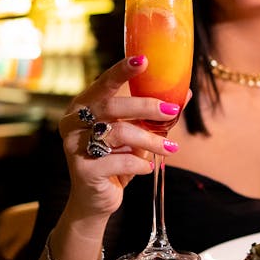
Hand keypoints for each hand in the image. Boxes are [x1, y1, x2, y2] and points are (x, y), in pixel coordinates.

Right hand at [58, 56, 188, 219]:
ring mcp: (74, 145)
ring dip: (150, 141)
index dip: (122, 70)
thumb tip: (186, 92)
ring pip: (118, 134)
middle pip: (112, 107)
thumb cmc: (116, 159)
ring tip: (170, 149)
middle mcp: (73, 121)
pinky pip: (118, 162)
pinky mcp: (82, 169)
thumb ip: (154, 114)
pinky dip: (138, 165)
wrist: (96, 199)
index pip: (104, 83)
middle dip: (146, 107)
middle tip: (172, 112)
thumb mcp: (137, 133)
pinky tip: (146, 168)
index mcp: (84, 105)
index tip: (143, 60)